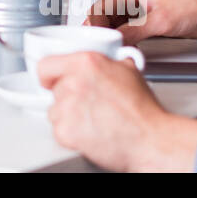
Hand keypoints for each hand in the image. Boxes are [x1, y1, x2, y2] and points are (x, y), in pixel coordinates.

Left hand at [38, 52, 196, 171]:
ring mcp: (67, 106)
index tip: (50, 80)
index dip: (49, 75)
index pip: (46, 65)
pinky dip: (70, 133)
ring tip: (93, 119)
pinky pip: (59, 129)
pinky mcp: (65, 130)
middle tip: (89, 105)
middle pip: (55, 89)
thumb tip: (108, 58)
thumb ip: (109, 61)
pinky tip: (89, 132)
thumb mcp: (128, 71)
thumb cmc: (143, 110)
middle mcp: (74, 82)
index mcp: (86, 63)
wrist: (150, 139)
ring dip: (69, 116)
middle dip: (69, 97)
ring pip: (55, 110)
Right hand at [85, 0, 196, 43]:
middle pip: (105, 15)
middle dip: (102, 32)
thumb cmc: (193, 6)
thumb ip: (133, 32)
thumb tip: (114, 41)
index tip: (92, 42)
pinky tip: (125, 45)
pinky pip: (125, 25)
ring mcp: (137, 3)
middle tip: (101, 49)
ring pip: (114, 21)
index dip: (94, 26)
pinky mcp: (144, 14)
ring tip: (113, 49)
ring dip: (113, 35)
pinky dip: (123, 35)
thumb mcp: (159, 22)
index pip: (100, 8)